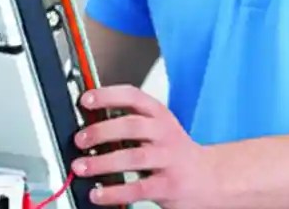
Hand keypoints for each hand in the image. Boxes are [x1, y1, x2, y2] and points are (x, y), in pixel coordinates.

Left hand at [72, 85, 218, 207]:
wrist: (209, 177)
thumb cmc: (174, 153)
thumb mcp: (158, 130)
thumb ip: (130, 124)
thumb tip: (88, 125)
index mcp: (160, 116)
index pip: (134, 97)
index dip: (108, 95)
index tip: (85, 99)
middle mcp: (165, 134)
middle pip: (132, 125)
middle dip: (102, 131)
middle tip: (80, 139)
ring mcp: (168, 159)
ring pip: (134, 157)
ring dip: (103, 162)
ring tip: (81, 167)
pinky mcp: (168, 185)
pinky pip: (138, 188)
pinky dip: (114, 192)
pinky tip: (98, 194)